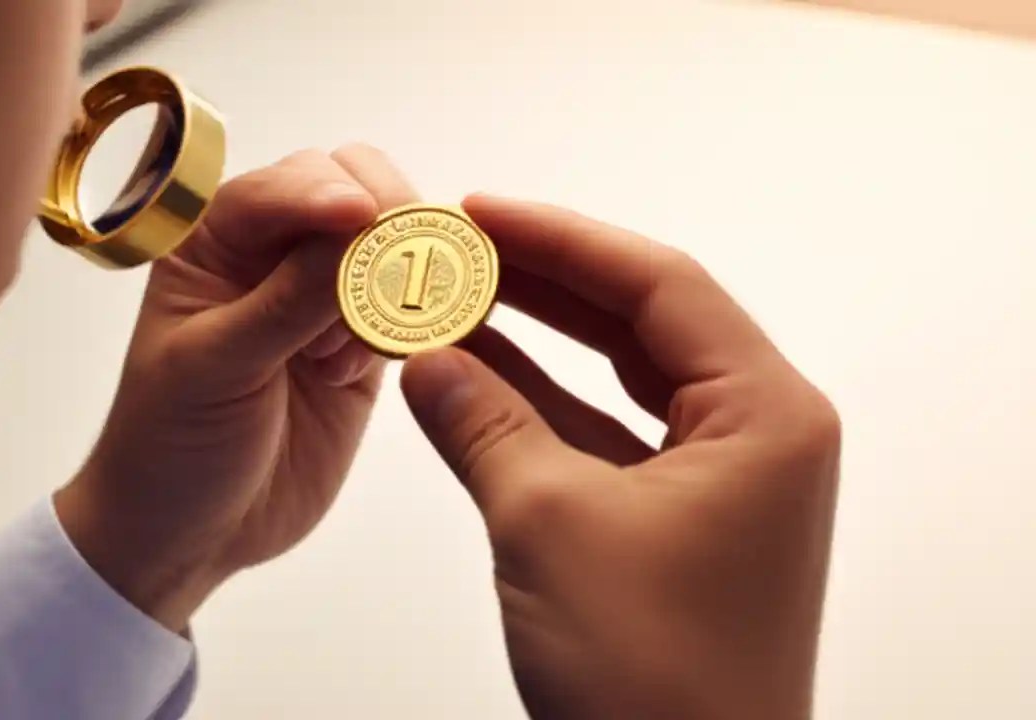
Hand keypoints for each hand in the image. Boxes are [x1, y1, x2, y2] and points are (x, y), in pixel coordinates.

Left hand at [56, 145, 418, 629]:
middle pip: (348, 189)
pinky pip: (404, 308)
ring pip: (386, 244)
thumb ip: (285, 301)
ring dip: (395, 276)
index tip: (365, 218)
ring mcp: (320, 298)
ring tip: (355, 344)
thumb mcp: (212, 368)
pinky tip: (360, 369)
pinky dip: (405, 324)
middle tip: (398, 263)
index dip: (326, 194)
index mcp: (211, 240)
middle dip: (381, 218)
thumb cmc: (170, 445)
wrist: (190, 533)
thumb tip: (360, 230)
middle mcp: (270, 254)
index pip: (281, 187)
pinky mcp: (360, 346)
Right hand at [401, 196, 840, 718]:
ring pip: (616, 381)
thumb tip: (423, 356)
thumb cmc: (657, 686)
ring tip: (456, 294)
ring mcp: (717, 483)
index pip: (657, 286)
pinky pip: (601, 440)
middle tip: (461, 243)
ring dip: (536, 342)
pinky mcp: (674, 525)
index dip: (561, 241)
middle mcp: (756, 437)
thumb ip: (481, 422)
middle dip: (545, 282)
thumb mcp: (547, 525)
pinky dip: (537, 409)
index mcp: (767, 417)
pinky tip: (471, 377)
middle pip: (641, 322)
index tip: (482, 213)